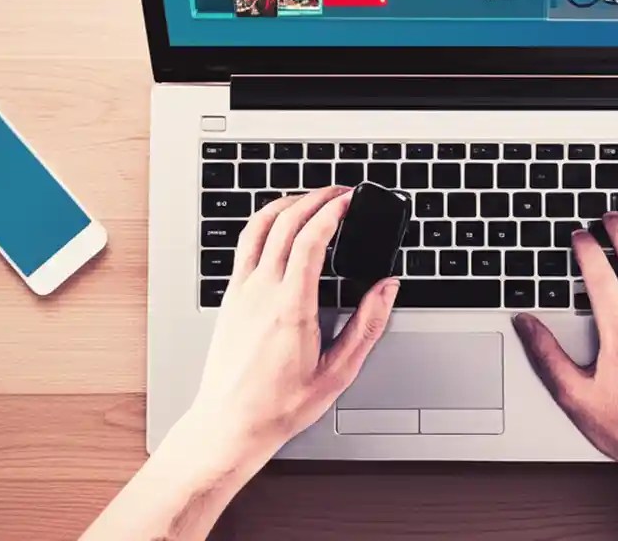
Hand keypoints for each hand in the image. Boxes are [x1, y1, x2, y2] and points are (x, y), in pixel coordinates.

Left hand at [185, 186, 400, 465]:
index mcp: (290, 308)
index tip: (349, 200)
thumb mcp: (338, 372)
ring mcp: (241, 292)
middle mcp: (261, 292)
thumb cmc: (280, 406)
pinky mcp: (230, 297)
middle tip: (339, 193)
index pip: (309, 241)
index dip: (332, 212)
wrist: (230, 424)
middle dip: (314, 199)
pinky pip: (245, 245)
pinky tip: (278, 226)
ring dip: (287, 204)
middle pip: (284, 223)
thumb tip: (386, 289)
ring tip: (310, 199)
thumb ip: (367, 326)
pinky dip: (264, 223)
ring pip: (259, 227)